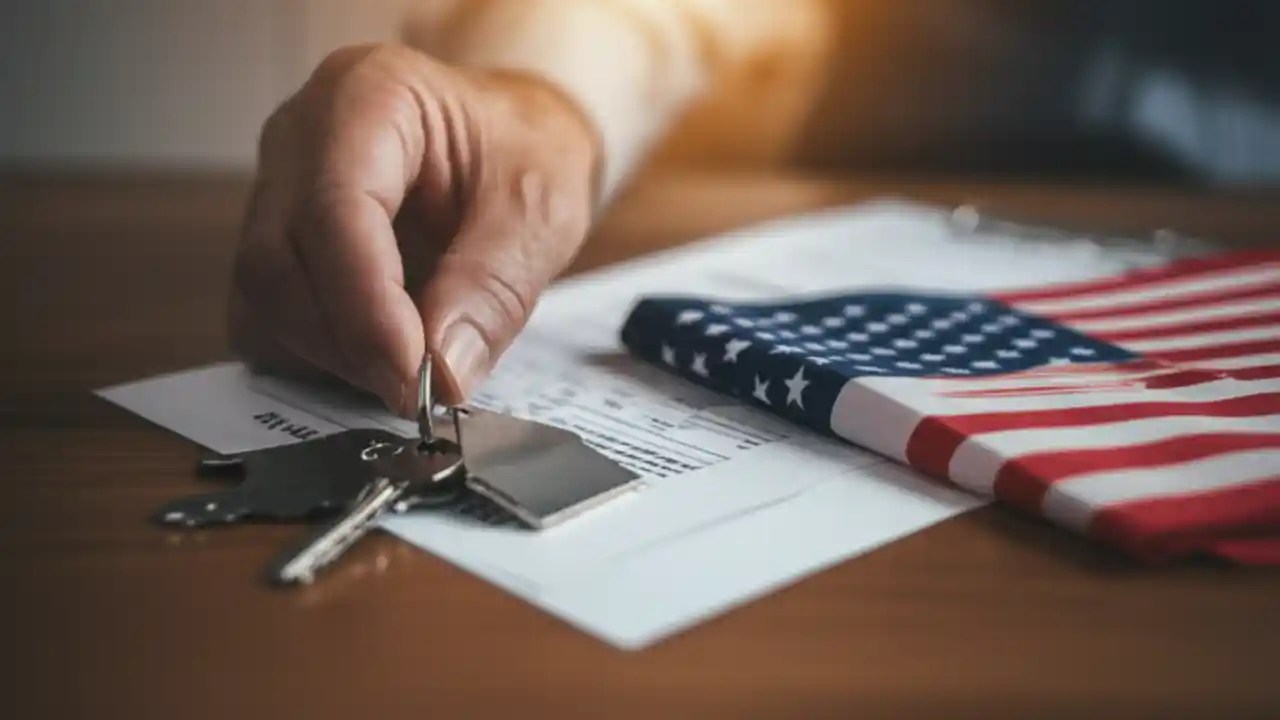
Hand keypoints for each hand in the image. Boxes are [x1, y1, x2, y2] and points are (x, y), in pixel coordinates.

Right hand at [230, 44, 599, 412]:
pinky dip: (320, 355)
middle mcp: (299, 137)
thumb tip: (444, 372)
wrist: (509, 134)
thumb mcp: (542, 209)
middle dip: (346, 342)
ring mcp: (275, 189)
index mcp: (366, 97)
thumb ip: (496, 287)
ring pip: (260, 296)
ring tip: (412, 369)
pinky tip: (382, 354)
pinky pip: (265, 316)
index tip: (414, 374)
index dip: (365, 306)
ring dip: (331, 355)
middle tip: (420, 390)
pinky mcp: (275, 242)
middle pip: (275, 260)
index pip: (332, 210)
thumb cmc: (524, 151)